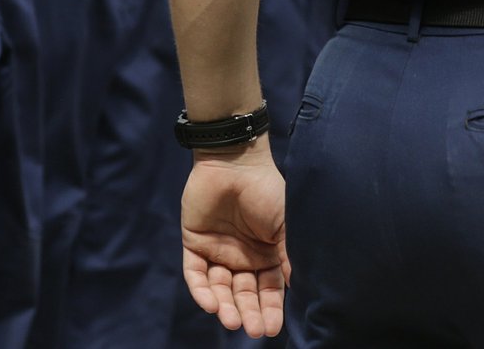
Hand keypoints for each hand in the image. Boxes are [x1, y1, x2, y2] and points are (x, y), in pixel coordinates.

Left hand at [179, 143, 288, 338]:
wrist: (235, 162)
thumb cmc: (267, 192)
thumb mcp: (286, 228)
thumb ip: (288, 257)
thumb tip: (298, 291)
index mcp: (267, 256)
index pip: (269, 291)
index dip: (270, 310)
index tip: (272, 329)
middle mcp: (242, 258)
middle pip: (244, 293)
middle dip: (247, 312)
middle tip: (251, 330)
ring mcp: (218, 251)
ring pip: (219, 288)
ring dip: (224, 305)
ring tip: (230, 320)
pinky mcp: (194, 242)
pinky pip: (195, 272)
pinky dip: (201, 289)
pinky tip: (210, 303)